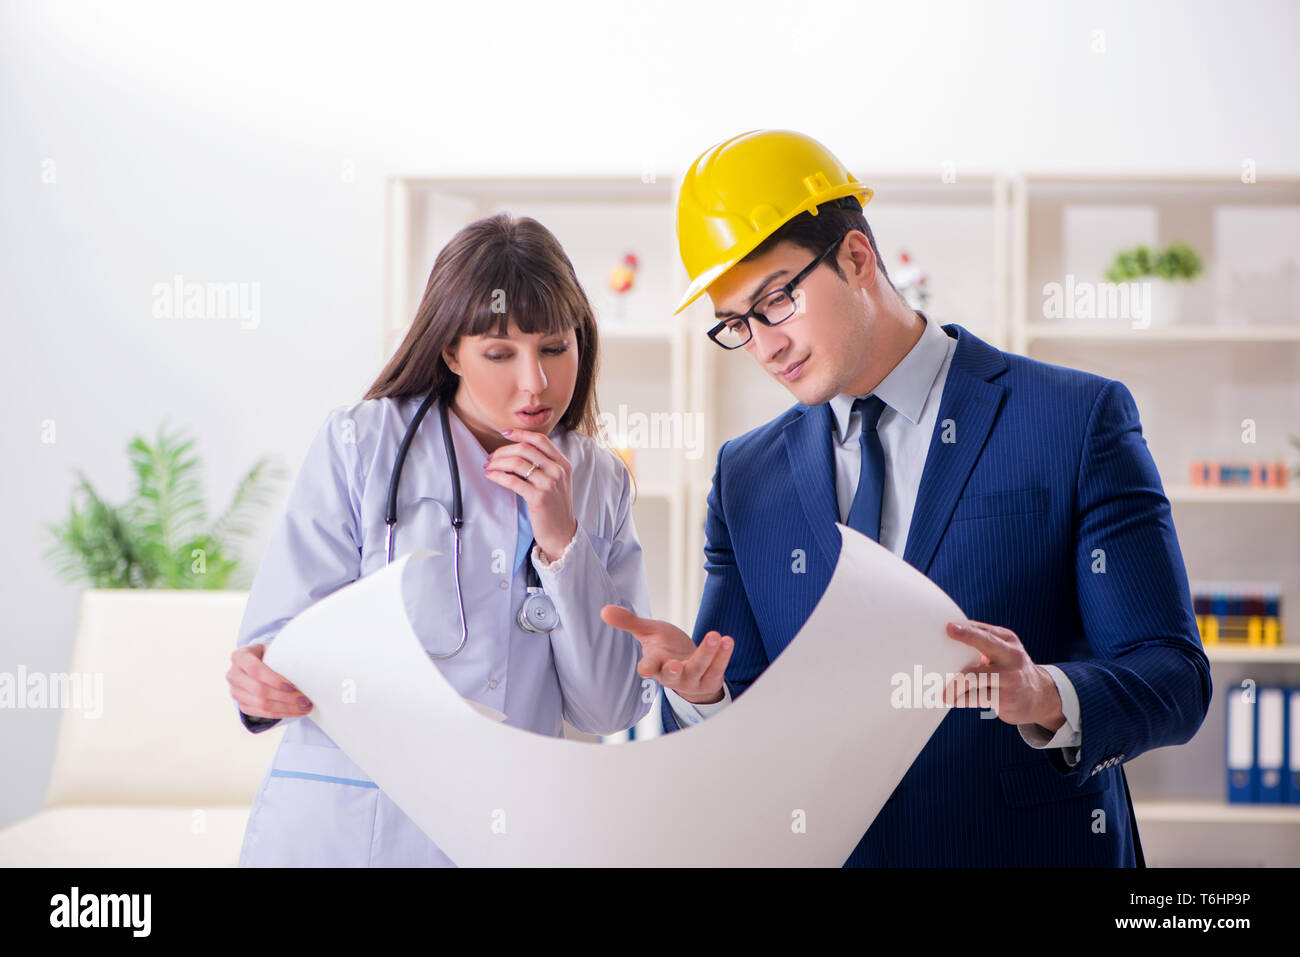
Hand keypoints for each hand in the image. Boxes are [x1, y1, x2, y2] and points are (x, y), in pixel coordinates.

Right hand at [227, 642, 311, 718]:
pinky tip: (295, 712)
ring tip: (304, 707)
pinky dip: (281, 713)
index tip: (292, 686)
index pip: (255, 670)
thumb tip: (307, 661)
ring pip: (261, 705)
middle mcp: (233, 674)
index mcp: (239, 656)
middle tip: (304, 699)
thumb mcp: (273, 648)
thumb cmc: (269, 654)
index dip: (274, 679)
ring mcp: (235, 691)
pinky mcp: (242, 704)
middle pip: (259, 690)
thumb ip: (283, 652)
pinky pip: (262, 713)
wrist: (256, 663)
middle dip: (285, 697)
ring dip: (286, 708)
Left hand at [484, 428, 576, 561]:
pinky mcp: (538, 497)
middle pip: (526, 449)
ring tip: (489, 467)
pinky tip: (491, 476)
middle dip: (504, 450)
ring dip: (498, 463)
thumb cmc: (556, 507)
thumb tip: (519, 452)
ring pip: (517, 463)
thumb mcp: (558, 481)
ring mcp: (549, 484)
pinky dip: (498, 476)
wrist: (562, 533)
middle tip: (492, 456)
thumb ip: (546, 465)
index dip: (520, 433)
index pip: (540, 439)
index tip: (505, 433)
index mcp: (563, 463)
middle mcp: (558, 471)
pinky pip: (513, 481)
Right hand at [600, 605, 732, 704]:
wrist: (691, 667)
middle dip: (675, 670)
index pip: (649, 667)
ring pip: (700, 669)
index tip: (645, 670)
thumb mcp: (648, 633)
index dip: (647, 668)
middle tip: (675, 663)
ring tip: (715, 635)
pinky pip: (718, 668)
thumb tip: (604, 610)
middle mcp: (673, 676)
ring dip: (708, 653)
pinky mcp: (711, 678)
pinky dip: (723, 654)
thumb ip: (628, 622)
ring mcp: (693, 679)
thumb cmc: (666, 649)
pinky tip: (728, 640)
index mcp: (656, 665)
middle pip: (674, 675)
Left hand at [943, 619, 1063, 729]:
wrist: (1039, 697)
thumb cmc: (1009, 670)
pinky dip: (962, 699)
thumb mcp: (1004, 650)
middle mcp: (1012, 656)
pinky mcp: (1006, 699)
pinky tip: (955, 700)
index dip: (966, 630)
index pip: (985, 632)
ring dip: (955, 684)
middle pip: (987, 644)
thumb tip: (947, 634)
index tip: (949, 627)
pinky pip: (977, 697)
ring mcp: (1010, 678)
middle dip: (967, 638)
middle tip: (948, 636)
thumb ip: (982, 641)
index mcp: (1007, 640)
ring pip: (975, 677)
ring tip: (944, 692)